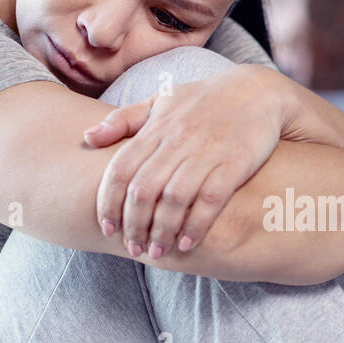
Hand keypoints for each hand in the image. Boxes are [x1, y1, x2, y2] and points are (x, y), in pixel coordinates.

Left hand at [80, 65, 283, 258]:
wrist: (257, 91)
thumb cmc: (204, 99)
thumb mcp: (160, 101)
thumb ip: (123, 120)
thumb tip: (86, 138)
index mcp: (155, 128)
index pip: (120, 170)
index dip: (108, 204)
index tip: (107, 229)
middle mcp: (177, 140)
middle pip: (142, 190)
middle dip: (134, 225)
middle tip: (134, 249)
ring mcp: (205, 152)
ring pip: (173, 199)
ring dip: (162, 230)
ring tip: (158, 251)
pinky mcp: (234, 163)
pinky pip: (210, 199)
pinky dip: (196, 225)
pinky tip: (187, 243)